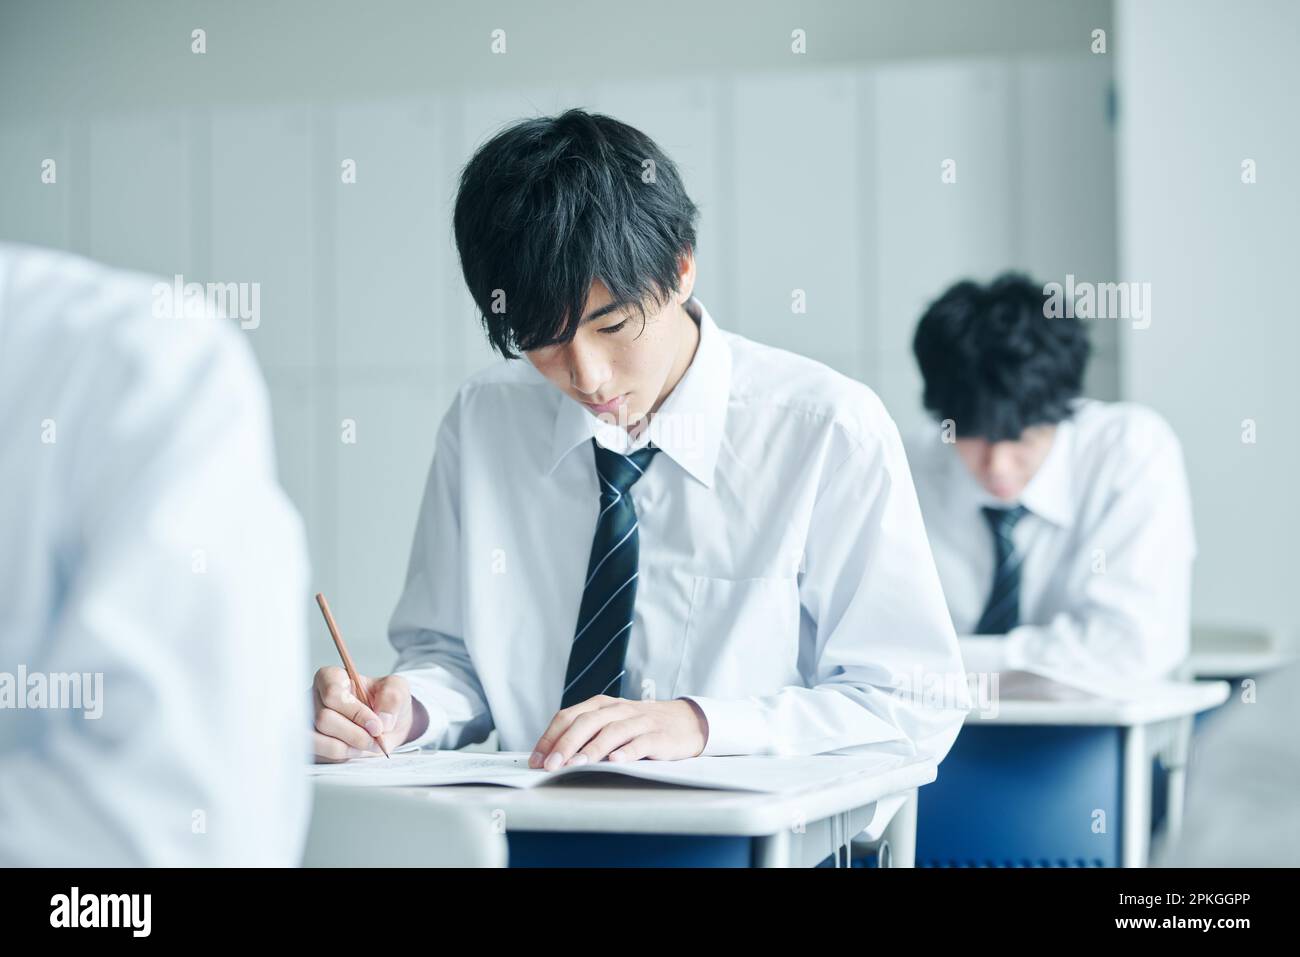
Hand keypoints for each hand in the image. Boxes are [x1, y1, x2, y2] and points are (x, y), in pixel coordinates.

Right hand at [311, 667, 421, 762]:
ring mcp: (308, 721)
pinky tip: (356, 750)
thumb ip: (392, 697)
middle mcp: (314, 697)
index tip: (377, 725)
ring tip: (367, 745)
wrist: (385, 725)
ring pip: (317, 739)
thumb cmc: (385, 703)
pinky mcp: (310, 742)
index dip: (356, 712)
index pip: (332, 693)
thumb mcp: (398, 690)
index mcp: (332, 677)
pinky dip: (340, 755)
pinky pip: (317, 753)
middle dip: (354, 734)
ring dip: (347, 747)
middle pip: (324, 718)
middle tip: (376, 738)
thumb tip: (382, 720)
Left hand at [528, 696, 708, 770]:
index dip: (550, 737)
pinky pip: (641, 743)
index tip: (537, 759)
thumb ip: (586, 734)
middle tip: (551, 765)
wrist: (685, 722)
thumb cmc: (641, 726)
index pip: (569, 716)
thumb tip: (551, 756)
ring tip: (576, 765)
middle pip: (587, 722)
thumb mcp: (612, 722)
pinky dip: (627, 752)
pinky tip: (616, 761)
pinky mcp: (659, 736)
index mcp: (602, 705)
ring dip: (592, 749)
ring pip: (612, 731)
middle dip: (565, 744)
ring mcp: (640, 721)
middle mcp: (619, 709)